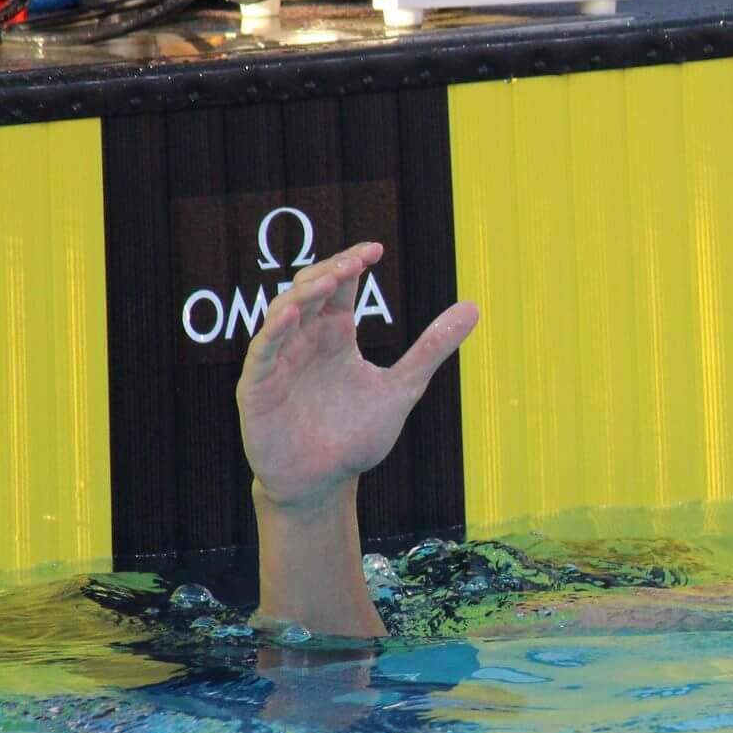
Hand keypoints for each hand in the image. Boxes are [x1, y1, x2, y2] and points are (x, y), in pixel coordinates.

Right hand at [236, 242, 477, 511]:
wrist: (324, 482)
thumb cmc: (356, 436)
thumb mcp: (402, 388)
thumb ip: (432, 348)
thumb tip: (474, 308)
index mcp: (335, 334)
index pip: (340, 285)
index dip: (352, 263)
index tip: (375, 250)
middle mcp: (304, 340)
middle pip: (310, 290)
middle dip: (330, 272)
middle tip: (355, 263)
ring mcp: (278, 361)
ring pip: (283, 312)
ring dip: (303, 294)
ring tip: (329, 280)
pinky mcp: (257, 387)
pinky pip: (261, 352)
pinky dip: (273, 332)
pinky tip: (289, 316)